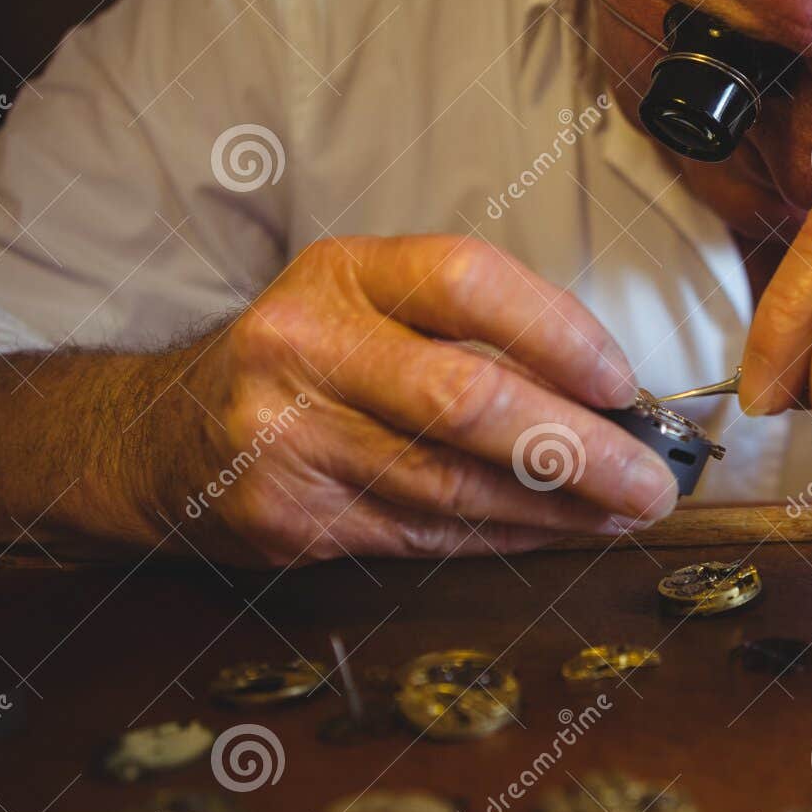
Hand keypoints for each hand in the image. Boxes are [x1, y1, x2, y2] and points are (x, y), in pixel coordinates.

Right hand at [171, 235, 677, 565]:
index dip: (560, 333)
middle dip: (579, 448)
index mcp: (342, 273)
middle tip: (651, 479)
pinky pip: (424, 535)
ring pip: (453, 484)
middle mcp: (305, 347)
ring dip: (557, 508)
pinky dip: (504, 538)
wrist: (161, 433)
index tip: (624, 383)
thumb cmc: (303, 358)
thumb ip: (467, 326)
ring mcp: (287, 438)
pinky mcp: (288, 518)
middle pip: (466, 400)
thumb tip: (605, 389)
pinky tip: (556, 533)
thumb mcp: (365, 301)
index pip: (466, 282)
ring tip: (622, 511)